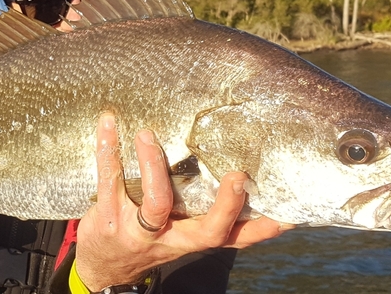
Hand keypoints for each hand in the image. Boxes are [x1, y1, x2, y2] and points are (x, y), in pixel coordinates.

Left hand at [74, 113, 292, 290]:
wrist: (103, 266)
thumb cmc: (151, 238)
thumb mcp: (183, 233)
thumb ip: (213, 214)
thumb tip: (253, 184)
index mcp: (193, 237)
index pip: (234, 238)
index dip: (260, 230)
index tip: (287, 216)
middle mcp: (173, 237)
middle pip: (207, 231)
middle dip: (225, 206)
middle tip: (238, 176)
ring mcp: (140, 230)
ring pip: (157, 202)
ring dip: (154, 165)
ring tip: (149, 134)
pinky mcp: (109, 217)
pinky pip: (110, 181)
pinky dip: (108, 150)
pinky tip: (108, 124)